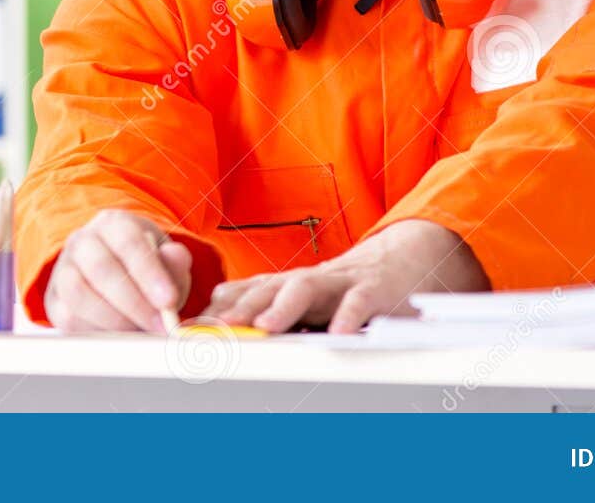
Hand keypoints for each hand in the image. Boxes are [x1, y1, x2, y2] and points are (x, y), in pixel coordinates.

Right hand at [44, 209, 192, 332]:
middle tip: (160, 325)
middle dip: (134, 302)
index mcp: (113, 224)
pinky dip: (97, 330)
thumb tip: (176, 257)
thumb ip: (175, 261)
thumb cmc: (143, 270)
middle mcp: (83, 241)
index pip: (128, 241)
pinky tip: (118, 334)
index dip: (149, 272)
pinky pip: (69, 317)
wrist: (114, 277)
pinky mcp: (54, 300)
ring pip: (79, 294)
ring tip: (139, 331)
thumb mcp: (165, 261)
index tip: (168, 300)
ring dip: (114, 319)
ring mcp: (64, 269)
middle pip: (101, 268)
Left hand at [204, 219, 489, 333]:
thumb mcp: (302, 293)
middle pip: (268, 289)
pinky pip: (361, 302)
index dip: (219, 312)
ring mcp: (341, 282)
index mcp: (289, 284)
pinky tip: (339, 333)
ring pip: (307, 288)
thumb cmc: (345, 286)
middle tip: (218, 331)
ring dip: (284, 307)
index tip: (191, 330)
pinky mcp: (376, 290)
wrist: (403, 261)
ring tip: (267, 328)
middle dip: (241, 309)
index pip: (247, 294)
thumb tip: (215, 303)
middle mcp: (309, 280)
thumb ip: (263, 297)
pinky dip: (350, 316)